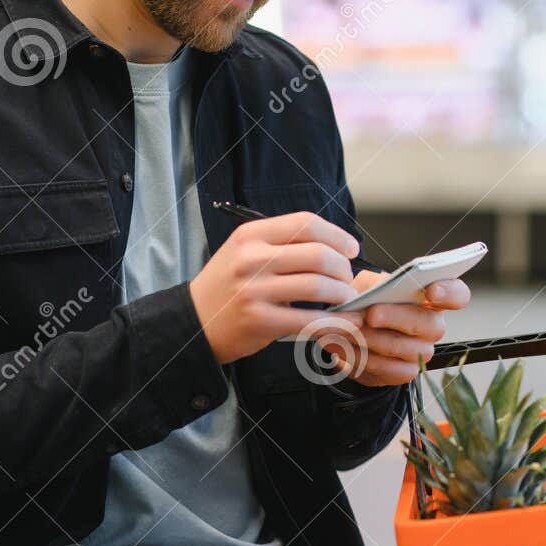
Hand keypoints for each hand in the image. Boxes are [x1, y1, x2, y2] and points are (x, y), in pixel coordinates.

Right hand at [189, 212, 359, 363]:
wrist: (194, 322)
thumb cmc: (229, 286)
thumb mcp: (245, 252)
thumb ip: (283, 244)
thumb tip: (336, 247)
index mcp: (251, 235)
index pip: (306, 223)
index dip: (337, 235)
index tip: (352, 249)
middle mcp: (251, 258)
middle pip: (317, 254)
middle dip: (343, 269)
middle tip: (350, 281)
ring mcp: (254, 290)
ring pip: (317, 286)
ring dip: (343, 295)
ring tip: (349, 300)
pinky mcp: (259, 320)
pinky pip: (309, 319)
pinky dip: (335, 322)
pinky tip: (346, 323)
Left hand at [318, 271, 471, 387]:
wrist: (348, 332)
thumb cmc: (363, 300)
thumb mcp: (365, 283)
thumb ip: (371, 284)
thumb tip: (373, 293)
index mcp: (431, 297)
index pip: (458, 295)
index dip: (450, 292)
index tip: (432, 290)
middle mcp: (433, 325)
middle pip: (431, 325)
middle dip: (398, 318)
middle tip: (371, 314)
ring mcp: (422, 351)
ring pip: (407, 349)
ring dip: (374, 340)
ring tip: (348, 331)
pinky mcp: (406, 371)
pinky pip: (391, 369)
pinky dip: (365, 359)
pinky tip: (346, 348)